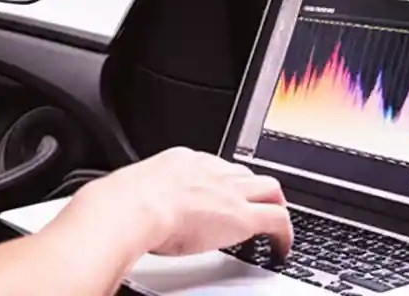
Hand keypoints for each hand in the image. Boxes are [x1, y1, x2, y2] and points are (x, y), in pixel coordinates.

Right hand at [69, 147, 292, 256]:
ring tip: (273, 226)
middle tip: (255, 207)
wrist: (129, 208)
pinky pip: (278, 220)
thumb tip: (128, 209)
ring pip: (269, 188)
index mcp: (183, 160)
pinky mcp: (242, 216)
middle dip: (254, 189)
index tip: (221, 195)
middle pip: (246, 172)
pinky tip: (282, 248)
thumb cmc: (123, 204)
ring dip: (273, 205)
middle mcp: (210, 169)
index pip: (215, 165)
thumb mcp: (134, 191)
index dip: (224, 182)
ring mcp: (228, 190)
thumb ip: (142, 196)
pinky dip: (285, 234)